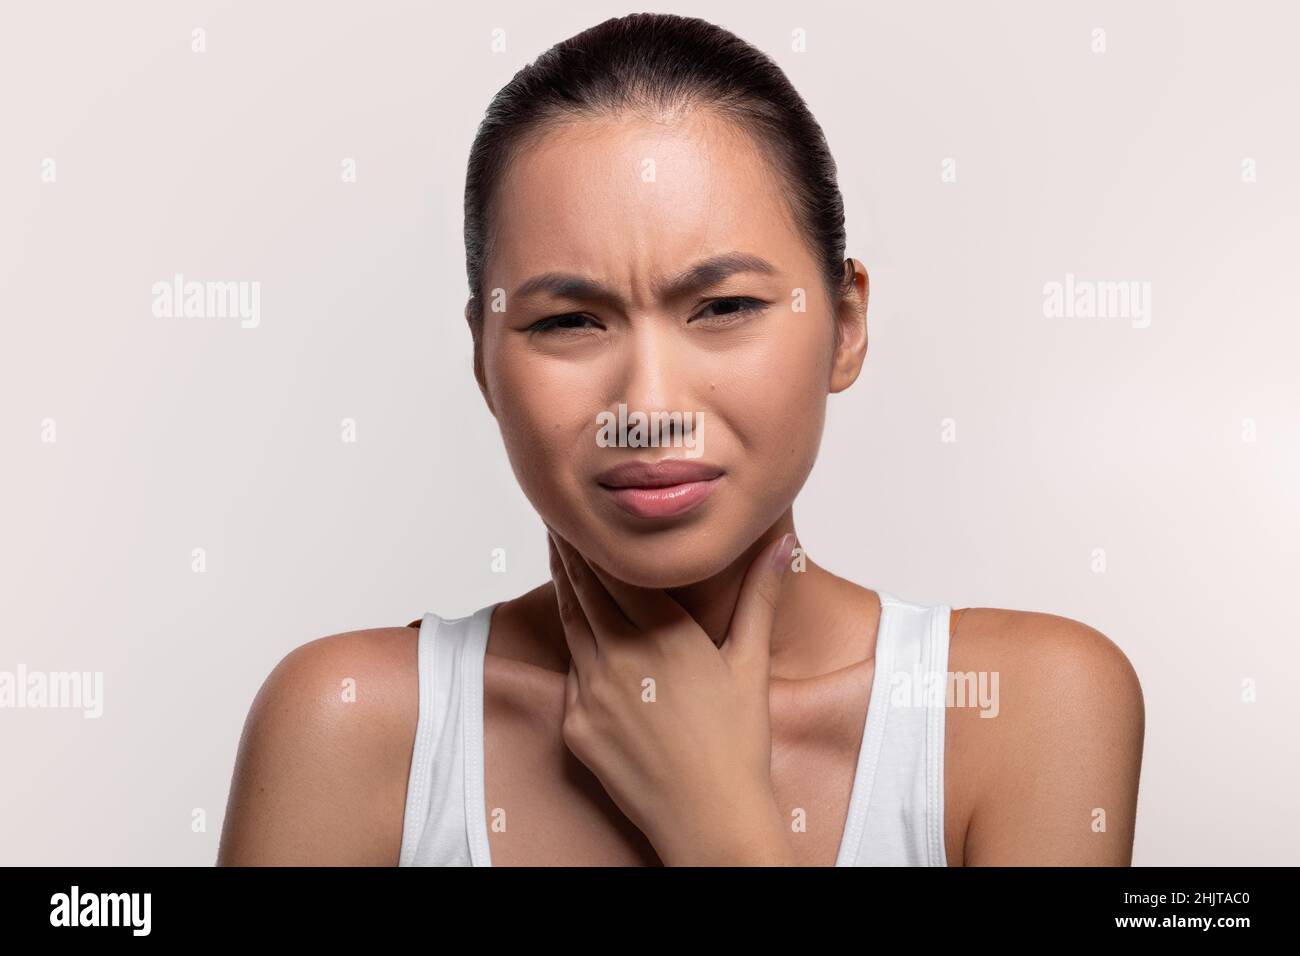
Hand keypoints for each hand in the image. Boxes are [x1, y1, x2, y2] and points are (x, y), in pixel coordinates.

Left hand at [547, 527, 798, 865]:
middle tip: (557, 520)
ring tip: (557, 559)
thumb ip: (760, 595)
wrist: (709, 817)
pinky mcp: (576, 725)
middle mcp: (620, 656)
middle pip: (582, 589)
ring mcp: (592, 691)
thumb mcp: (751, 662)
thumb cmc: (737, 744)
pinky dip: (573, 648)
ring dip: (562, 589)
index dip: (592, 538)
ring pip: (569, 625)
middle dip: (567, 552)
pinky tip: (577, 632)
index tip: (580, 512)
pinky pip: (570, 674)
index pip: (613, 569)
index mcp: (663, 633)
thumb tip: (781, 542)